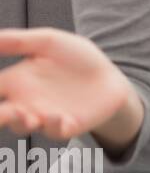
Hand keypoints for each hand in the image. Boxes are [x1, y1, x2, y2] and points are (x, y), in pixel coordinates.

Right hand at [0, 27, 132, 140]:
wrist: (110, 75)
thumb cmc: (77, 58)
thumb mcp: (48, 42)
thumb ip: (18, 41)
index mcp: (16, 81)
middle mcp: (24, 102)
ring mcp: (44, 116)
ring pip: (22, 126)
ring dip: (20, 122)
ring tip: (27, 115)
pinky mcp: (67, 125)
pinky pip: (56, 131)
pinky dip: (55, 126)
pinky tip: (58, 117)